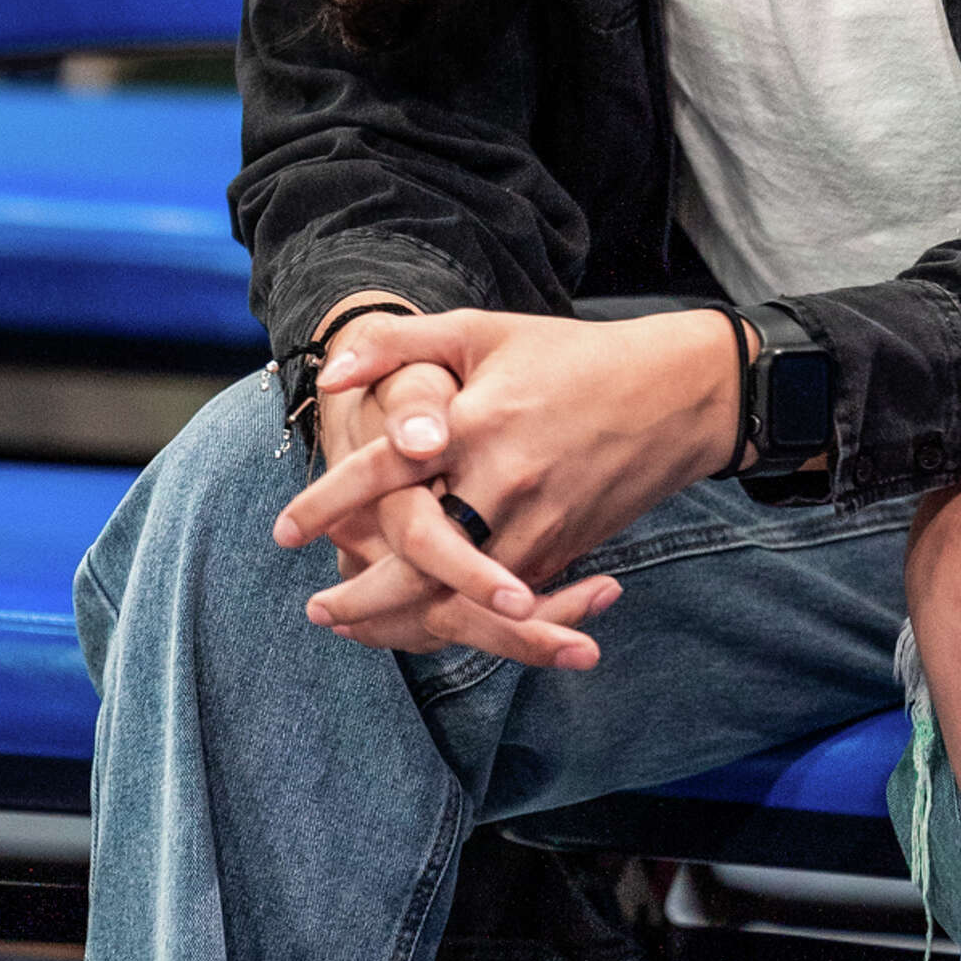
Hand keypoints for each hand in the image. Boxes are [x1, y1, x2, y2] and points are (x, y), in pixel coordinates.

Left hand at [307, 330, 621, 667]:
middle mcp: (507, 479)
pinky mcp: (566, 550)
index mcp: (479, 420)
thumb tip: (331, 373)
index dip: (329, 500)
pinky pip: (506, 603)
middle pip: (420, 556)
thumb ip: (401, 344)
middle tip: (316, 609)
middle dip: (362, 594)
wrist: (677, 395)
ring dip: (404, 621)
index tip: (283, 532)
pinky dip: (462, 622)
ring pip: (462, 594)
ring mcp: (542, 522)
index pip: (388, 468)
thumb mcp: (483, 332)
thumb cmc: (569, 356)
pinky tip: (423, 627)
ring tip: (356, 627)